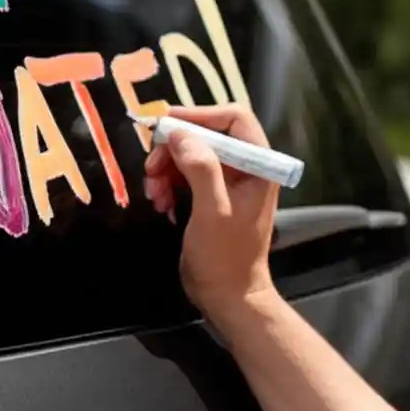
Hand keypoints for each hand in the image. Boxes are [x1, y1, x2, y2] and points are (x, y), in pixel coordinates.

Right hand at [142, 104, 279, 318]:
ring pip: (188, 152)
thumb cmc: (226, 257)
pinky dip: (166, 182)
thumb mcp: (213, 211)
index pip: (233, 118)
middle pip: (205, 133)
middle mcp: (245, 167)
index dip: (199, 115)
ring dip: (165, 167)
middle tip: (152, 167)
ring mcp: (226, 180)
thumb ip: (200, 168)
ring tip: (154, 193)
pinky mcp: (208, 194)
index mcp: (258, 165)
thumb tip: (178, 134)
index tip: (166, 125)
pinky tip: (160, 201)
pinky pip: (182, 173)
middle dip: (174, 147)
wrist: (227, 295)